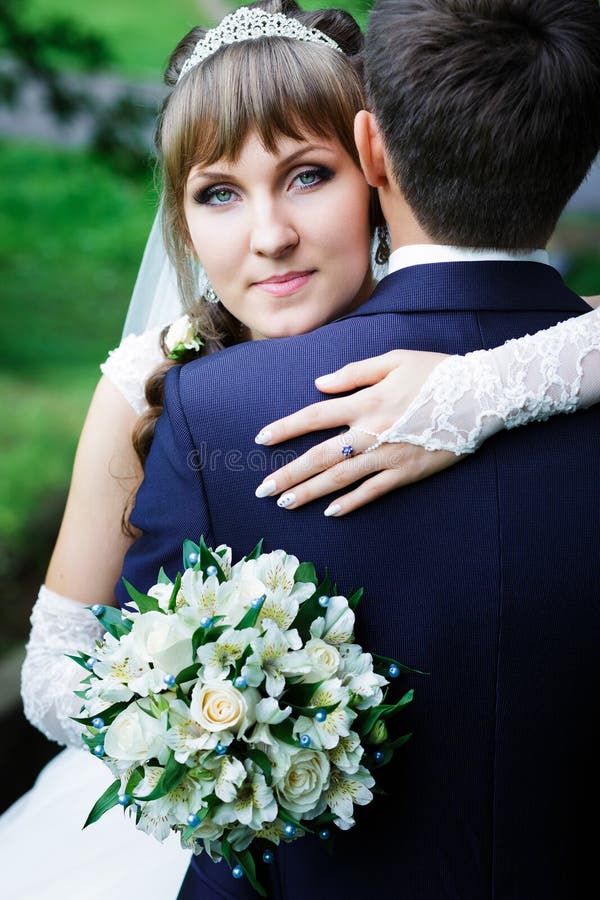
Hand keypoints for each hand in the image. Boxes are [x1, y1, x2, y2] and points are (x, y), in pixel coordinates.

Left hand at [254, 350, 460, 515]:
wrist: (481, 395)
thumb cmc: (436, 372)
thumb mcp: (394, 359)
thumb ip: (354, 373)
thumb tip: (319, 384)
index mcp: (366, 401)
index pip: (315, 416)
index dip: (286, 428)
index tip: (261, 439)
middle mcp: (372, 431)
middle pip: (321, 456)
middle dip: (289, 474)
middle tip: (262, 490)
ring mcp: (390, 455)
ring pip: (342, 478)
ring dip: (311, 492)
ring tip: (285, 503)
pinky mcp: (409, 472)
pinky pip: (374, 491)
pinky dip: (352, 502)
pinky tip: (331, 513)